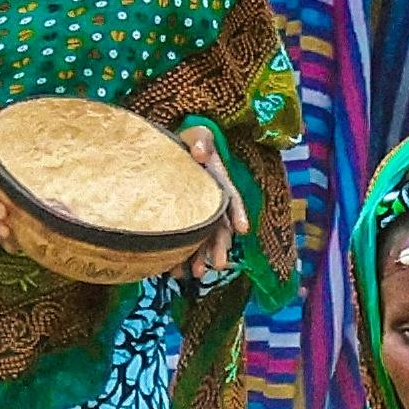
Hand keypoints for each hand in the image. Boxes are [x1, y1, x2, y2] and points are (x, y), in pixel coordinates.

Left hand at [176, 121, 248, 281]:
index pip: (231, 199)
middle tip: (219, 264)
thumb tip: (200, 154)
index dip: (237, 213)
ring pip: (203, 240)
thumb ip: (200, 140)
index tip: (243, 229)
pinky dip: (181, 258)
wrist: (165, 152)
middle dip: (220, 246)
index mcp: (219, 183)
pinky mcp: (181, 223)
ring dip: (201, 258)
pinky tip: (174, 273)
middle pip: (219, 227)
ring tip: (197, 274)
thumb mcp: (195, 134)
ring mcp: (197, 215)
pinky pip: (184, 242)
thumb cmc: (185, 141)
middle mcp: (211, 203)